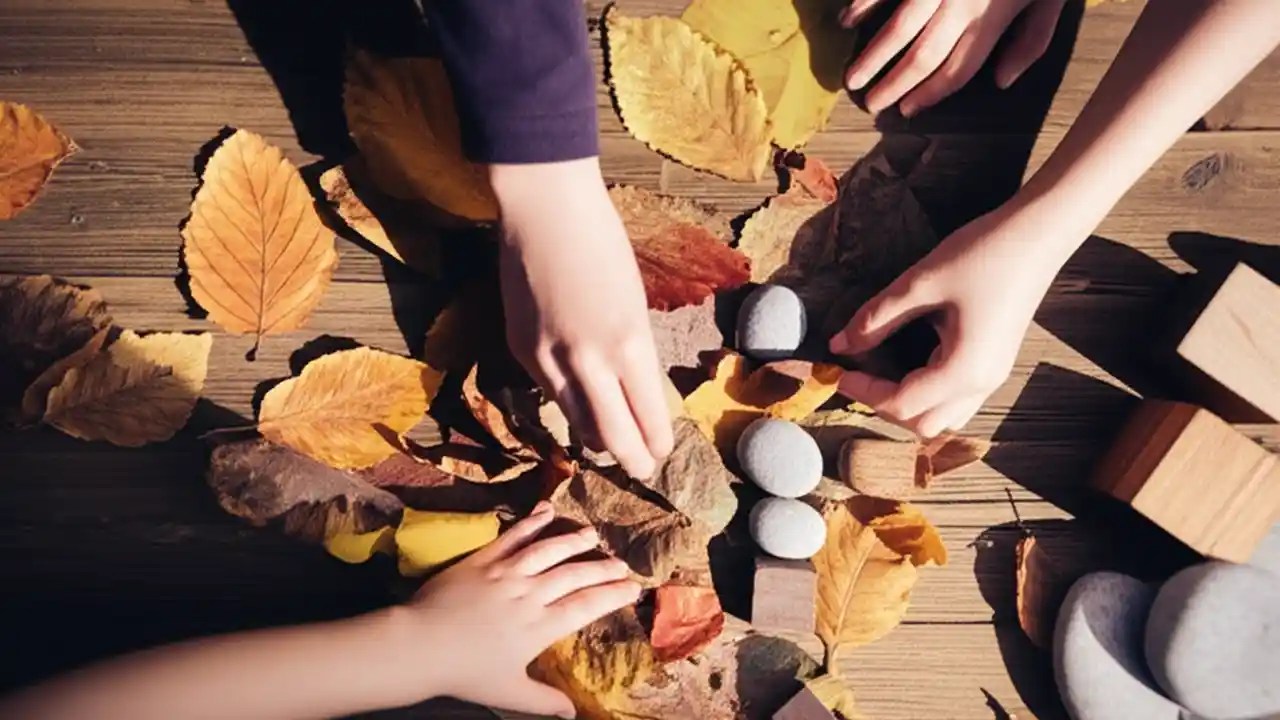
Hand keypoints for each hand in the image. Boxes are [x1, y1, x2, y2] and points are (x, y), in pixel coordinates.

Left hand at [401, 503, 638, 717]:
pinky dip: (532, 522)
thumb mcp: (509, 692)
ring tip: (593, 535)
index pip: (586, 606)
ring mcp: (507, 573)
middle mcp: (530, 595)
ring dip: (574, 541)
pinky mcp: (483, 560)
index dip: (612, 595)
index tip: (633, 587)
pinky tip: (547, 510)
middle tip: (622, 563)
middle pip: (574, 575)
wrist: (420, 645)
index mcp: (540, 627)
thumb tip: (572, 714)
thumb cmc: (465, 673)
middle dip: (602, 568)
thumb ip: (544, 701)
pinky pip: (513, 537)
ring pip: (549, 550)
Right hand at [492, 158, 673, 478]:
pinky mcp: (519, 351)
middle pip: (612, 437)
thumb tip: (631, 392)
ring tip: (609, 441)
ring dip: (596, 435)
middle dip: (630, 459)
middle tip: (640, 469)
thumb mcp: (633, 303)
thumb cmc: (602, 244)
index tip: (662, 452)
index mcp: (631, 344)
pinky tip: (576, 398)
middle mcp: (590, 361)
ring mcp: (549, 359)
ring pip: (576, 421)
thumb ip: (631, 352)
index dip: (656, 442)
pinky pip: (549, 392)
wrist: (545, 210)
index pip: (648, 417)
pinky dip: (567, 400)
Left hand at [828, 202, 1068, 436]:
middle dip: (885, 406)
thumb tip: (839, 343)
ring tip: (882, 373)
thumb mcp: (919, 284)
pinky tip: (911, 364)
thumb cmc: (982, 254)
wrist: (1038, 235)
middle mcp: (982, 383)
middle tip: (859, 374)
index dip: (864, 391)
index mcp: (964, 370)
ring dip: (910, 405)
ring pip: (944, 417)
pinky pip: (958, 399)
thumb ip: (876, 318)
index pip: (902, 404)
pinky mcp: (995, 363)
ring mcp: (993, 376)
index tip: (838, 370)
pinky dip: (929, 394)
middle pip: (923, 424)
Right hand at [840, 0, 1066, 115]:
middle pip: (923, 57)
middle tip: (871, 105)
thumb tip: (1001, 82)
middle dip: (894, 86)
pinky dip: (863, 4)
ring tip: (851, 79)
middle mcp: (962, 4)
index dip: (931, 95)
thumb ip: (1031, 41)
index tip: (909, 111)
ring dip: (872, 56)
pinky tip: (848, 21)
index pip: (958, 69)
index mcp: (995, 17)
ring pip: (898, 28)